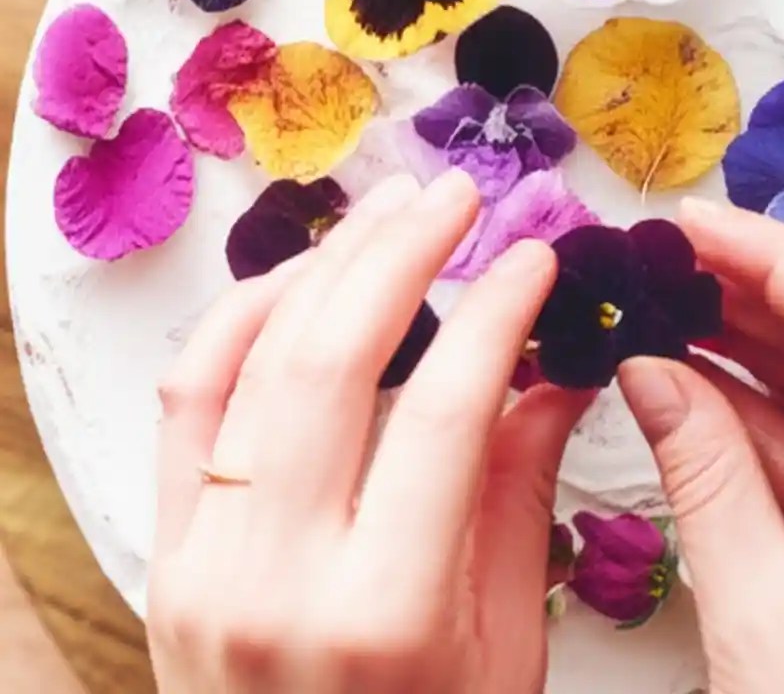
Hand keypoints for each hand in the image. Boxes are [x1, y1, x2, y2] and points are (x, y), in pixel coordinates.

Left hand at [148, 172, 591, 693]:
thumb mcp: (506, 644)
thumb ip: (523, 497)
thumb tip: (558, 371)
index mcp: (387, 611)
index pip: (449, 413)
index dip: (498, 314)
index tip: (534, 260)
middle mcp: (278, 577)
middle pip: (336, 360)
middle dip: (404, 254)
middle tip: (458, 197)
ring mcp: (204, 559)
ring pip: (252, 361)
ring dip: (325, 266)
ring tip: (389, 214)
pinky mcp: (167, 548)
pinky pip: (189, 399)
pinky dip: (241, 318)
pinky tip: (301, 276)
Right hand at [619, 199, 783, 693]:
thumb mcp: (755, 620)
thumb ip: (701, 477)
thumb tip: (649, 371)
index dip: (778, 266)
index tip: (700, 221)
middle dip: (753, 308)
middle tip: (667, 259)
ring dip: (743, 367)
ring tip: (661, 308)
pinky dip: (753, 437)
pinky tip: (686, 386)